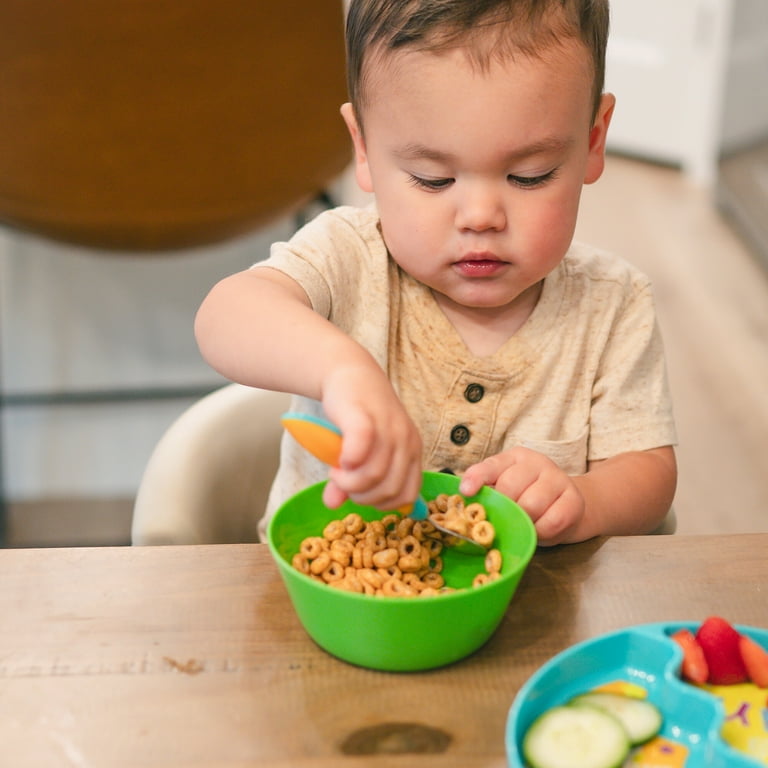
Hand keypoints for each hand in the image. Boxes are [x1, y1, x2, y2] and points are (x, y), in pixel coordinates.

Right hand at [319, 363, 422, 513]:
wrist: (348, 371)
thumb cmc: (357, 413)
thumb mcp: (362, 450)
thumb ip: (351, 478)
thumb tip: (332, 504)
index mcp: (412, 450)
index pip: (407, 494)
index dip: (382, 504)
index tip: (360, 494)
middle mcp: (406, 440)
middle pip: (391, 490)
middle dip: (363, 496)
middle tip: (343, 483)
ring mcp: (388, 427)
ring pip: (375, 475)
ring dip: (350, 483)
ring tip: (336, 471)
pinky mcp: (364, 417)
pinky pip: (361, 449)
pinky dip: (349, 464)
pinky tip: (339, 462)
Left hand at [459, 447, 584, 545]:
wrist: (569, 505)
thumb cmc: (528, 496)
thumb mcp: (505, 487)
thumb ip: (487, 489)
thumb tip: (464, 498)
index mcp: (515, 457)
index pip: (492, 465)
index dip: (477, 478)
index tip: (466, 491)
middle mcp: (537, 463)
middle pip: (510, 486)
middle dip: (504, 507)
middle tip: (506, 517)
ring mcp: (558, 479)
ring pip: (531, 505)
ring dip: (523, 521)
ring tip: (524, 523)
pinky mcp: (574, 500)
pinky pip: (551, 522)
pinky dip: (541, 531)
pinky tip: (539, 529)